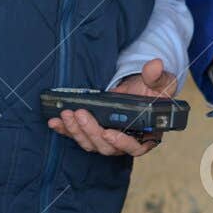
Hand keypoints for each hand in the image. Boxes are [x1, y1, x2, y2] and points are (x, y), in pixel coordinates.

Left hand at [46, 59, 172, 156]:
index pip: (135, 147)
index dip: (121, 143)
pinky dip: (66, 130)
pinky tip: (54, 122)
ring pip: (90, 143)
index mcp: (146, 135)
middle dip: (92, 131)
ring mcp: (108, 139)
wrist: (138, 88)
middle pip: (107, 147)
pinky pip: (78, 136)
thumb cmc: (152, 90)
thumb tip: (156, 65)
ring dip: (76, 131)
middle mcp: (125, 141)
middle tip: (81, 114)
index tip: (109, 133)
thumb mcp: (158, 82)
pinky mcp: (93, 133)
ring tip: (66, 114)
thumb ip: (157, 77)